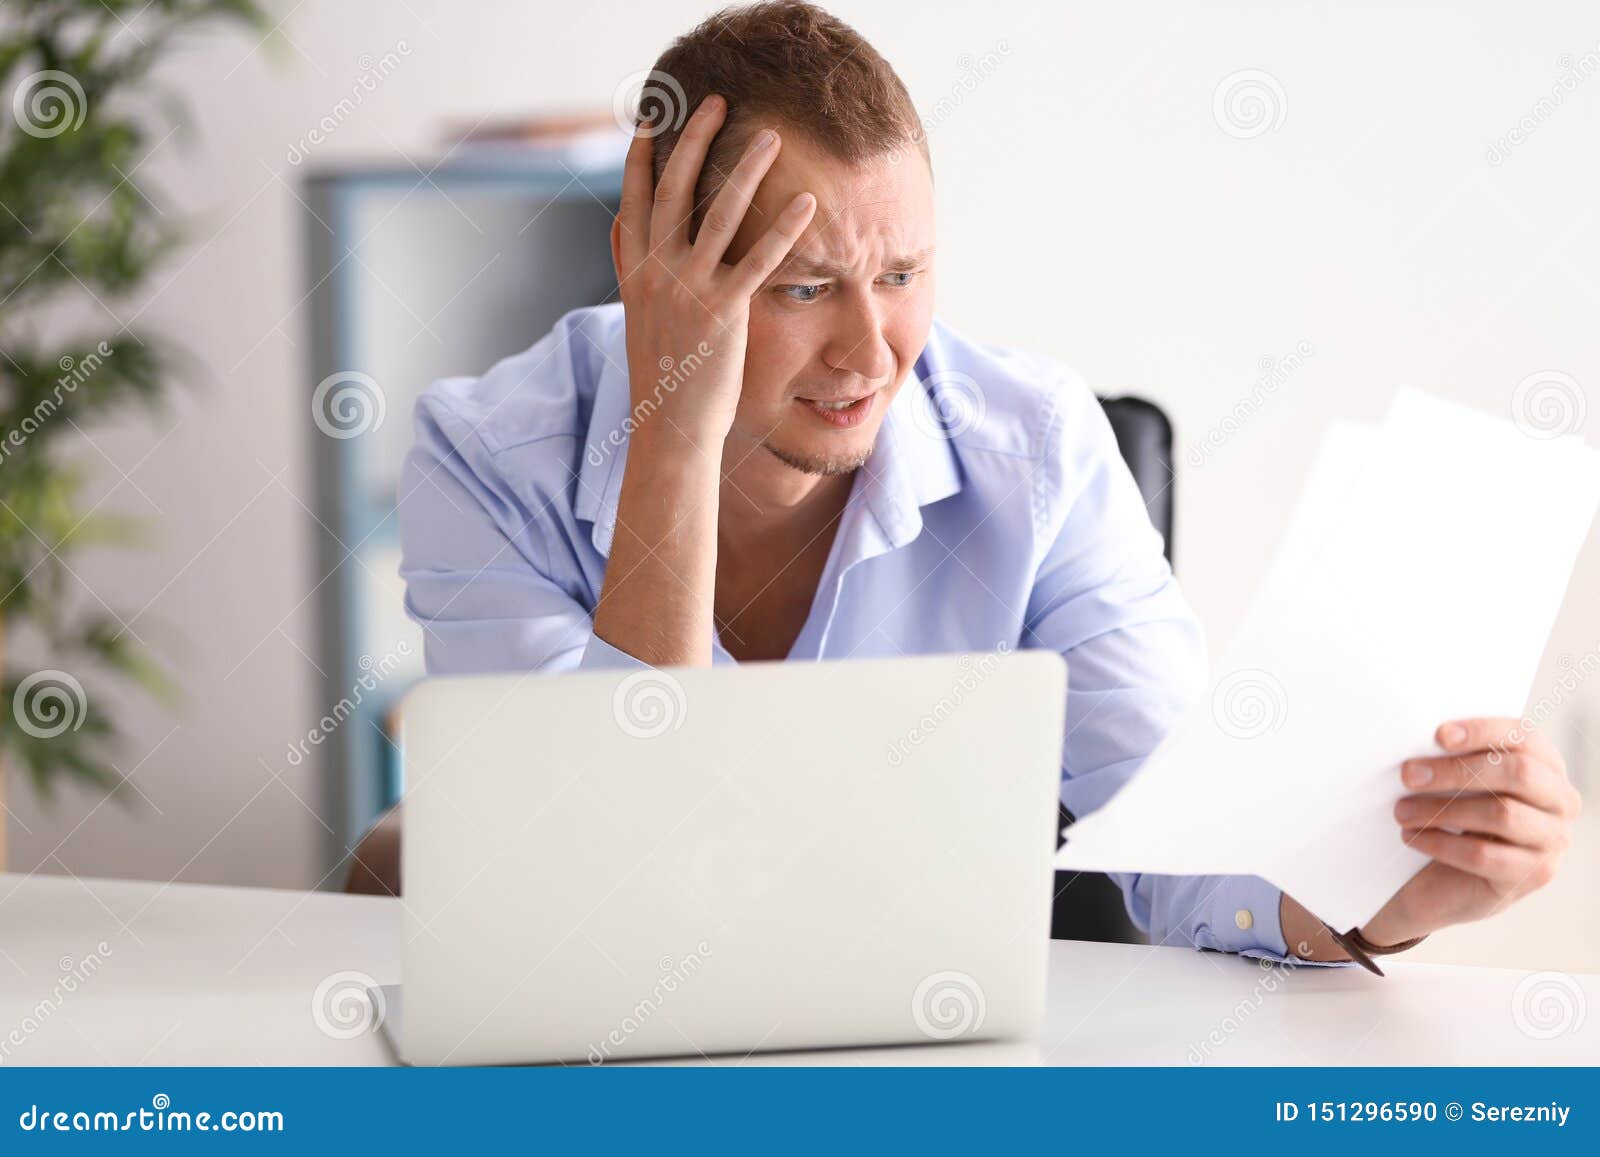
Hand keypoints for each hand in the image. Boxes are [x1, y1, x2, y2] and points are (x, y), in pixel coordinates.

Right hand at [610, 93, 816, 449]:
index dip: (642, 154)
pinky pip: (759, 260)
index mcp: (634, 271)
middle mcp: (656, 273)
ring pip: (718, 214)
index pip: (634, 197)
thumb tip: (622, 225)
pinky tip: (807, 203)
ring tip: (771, 136)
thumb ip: (631, 266)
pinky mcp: (724, 313)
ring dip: (746, 169)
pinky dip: (784, 229)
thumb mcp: (636, 313)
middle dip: (695, 139)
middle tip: (717, 101)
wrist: (670, 429)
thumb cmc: (661, 374)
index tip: (653, 115)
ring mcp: (688, 291)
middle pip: (674, 189)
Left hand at [1363, 716, 1580, 944]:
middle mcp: (1561, 800)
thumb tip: (1416, 736)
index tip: (1439, 735)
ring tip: (1402, 811)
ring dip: (1442, 810)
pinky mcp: (1536, 874)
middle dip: (1457, 771)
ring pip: (1502, 814)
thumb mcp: (1460, 783)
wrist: (1449, 879)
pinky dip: (1442, 844)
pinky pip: (1485, 856)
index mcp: (1546, 765)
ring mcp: (1553, 839)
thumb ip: (1456, 757)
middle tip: (1409, 775)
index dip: (1482, 732)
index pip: (1523, 737)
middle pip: (1518, 773)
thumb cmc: (1456, 817)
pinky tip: (1412, 837)